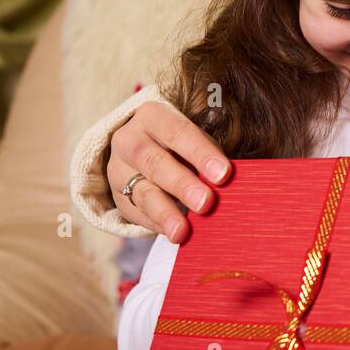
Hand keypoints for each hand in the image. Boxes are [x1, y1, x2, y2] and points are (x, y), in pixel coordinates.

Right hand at [106, 100, 231, 241]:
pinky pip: (136, 212)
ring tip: (182, 232)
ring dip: (165, 212)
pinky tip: (172, 234)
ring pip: (143, 192)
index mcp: (153, 116)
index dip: (201, 153)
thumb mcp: (191, 137)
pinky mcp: (117, 196)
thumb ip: (207, 154)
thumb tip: (231, 181)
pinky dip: (156, 224)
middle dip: (182, 185)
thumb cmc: (179, 144)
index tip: (224, 175)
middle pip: (156, 163)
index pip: (178, 132)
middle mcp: (130, 140)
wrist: (138, 150)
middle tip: (206, 203)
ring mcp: (119, 169)